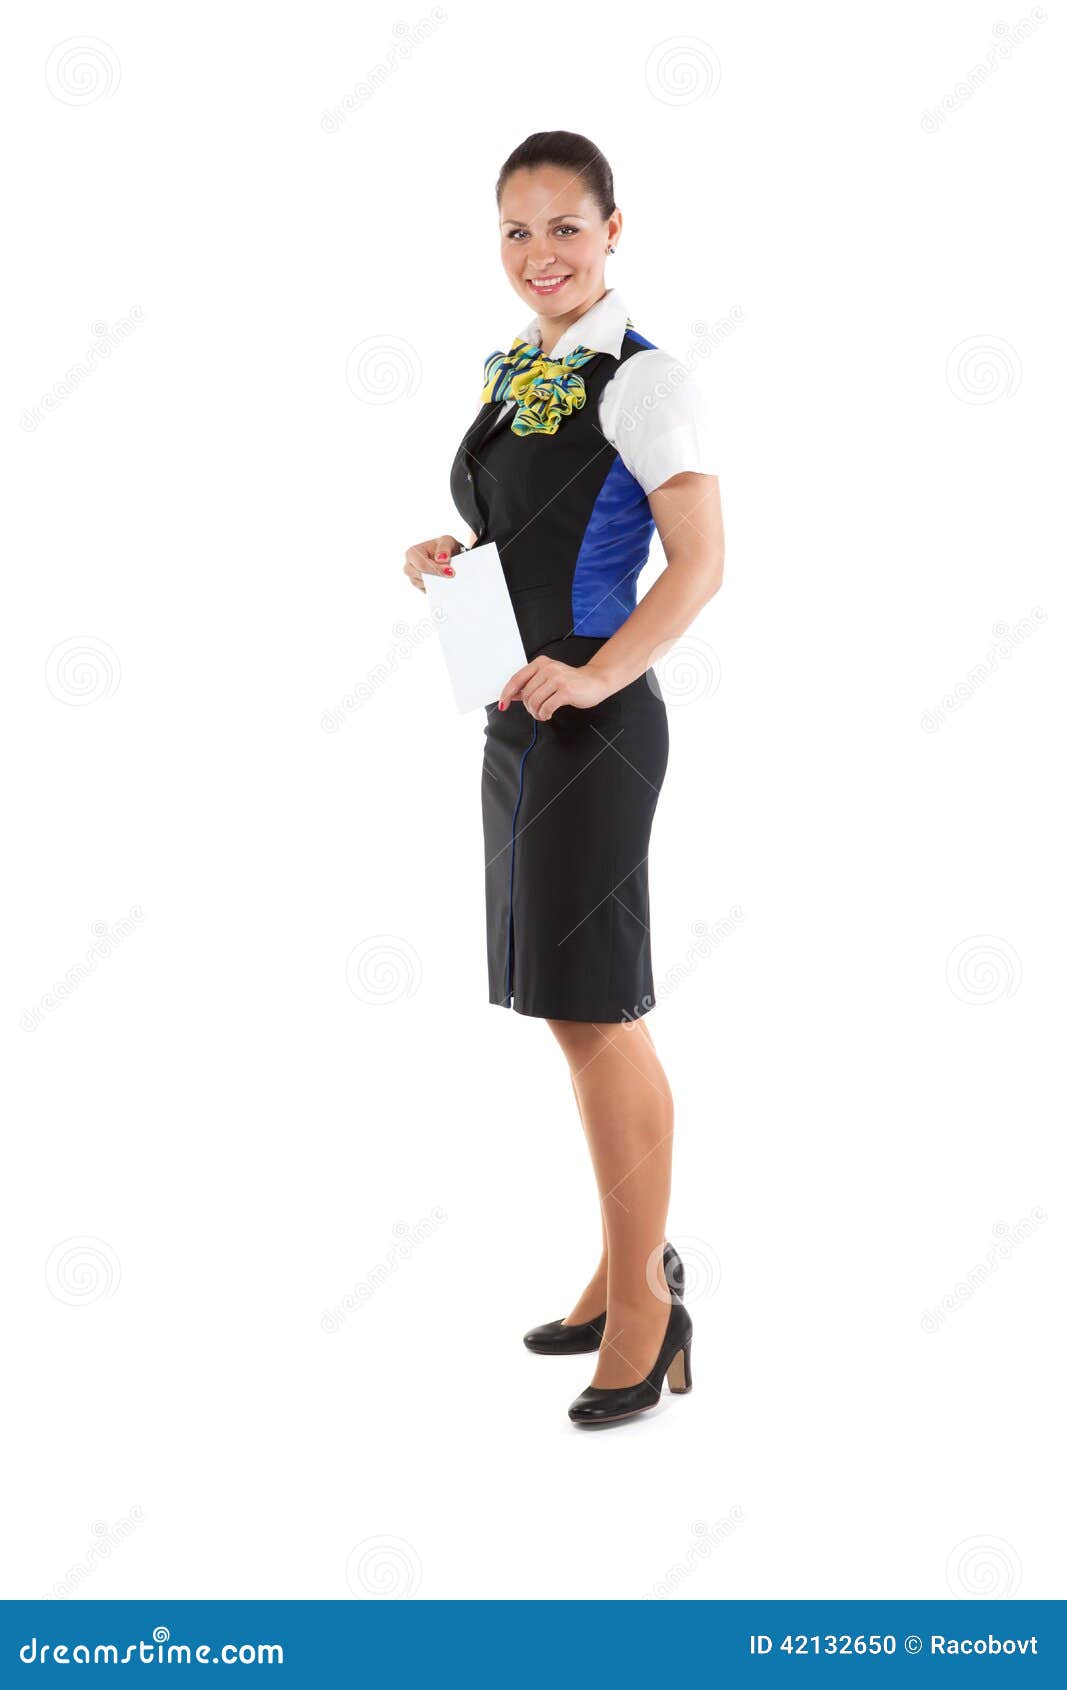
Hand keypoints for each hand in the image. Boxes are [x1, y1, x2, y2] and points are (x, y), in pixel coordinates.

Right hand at [403, 535, 463, 593]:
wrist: (448, 557)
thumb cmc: (444, 547)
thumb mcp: (447, 541)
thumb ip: (444, 547)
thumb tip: (441, 559)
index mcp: (412, 552)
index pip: (421, 564)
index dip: (436, 570)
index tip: (450, 572)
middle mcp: (410, 565)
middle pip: (419, 576)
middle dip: (435, 577)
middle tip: (450, 576)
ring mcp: (413, 577)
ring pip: (421, 585)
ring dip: (436, 583)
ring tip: (447, 578)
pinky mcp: (420, 586)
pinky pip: (425, 591)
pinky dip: (435, 589)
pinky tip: (444, 583)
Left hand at [498, 655, 612, 719]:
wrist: (595, 681)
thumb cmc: (571, 681)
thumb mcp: (548, 678)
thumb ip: (531, 685)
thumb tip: (512, 695)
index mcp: (541, 663)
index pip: (517, 679)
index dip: (507, 693)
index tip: (503, 704)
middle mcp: (548, 668)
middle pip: (526, 694)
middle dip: (528, 707)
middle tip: (536, 711)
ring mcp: (557, 679)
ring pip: (534, 702)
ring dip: (536, 713)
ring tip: (542, 714)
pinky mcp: (566, 690)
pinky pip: (546, 707)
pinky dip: (544, 714)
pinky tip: (548, 714)